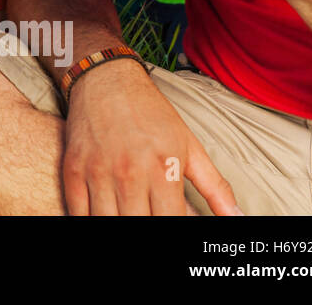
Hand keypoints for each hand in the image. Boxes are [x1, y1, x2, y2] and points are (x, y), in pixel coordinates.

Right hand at [63, 59, 239, 214]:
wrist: (106, 79)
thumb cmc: (150, 113)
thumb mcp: (189, 145)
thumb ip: (215, 186)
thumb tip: (237, 217)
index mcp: (164, 169)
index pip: (170, 222)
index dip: (174, 232)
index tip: (169, 223)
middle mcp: (130, 172)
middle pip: (137, 225)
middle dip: (144, 229)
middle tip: (148, 216)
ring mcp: (98, 171)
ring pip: (106, 222)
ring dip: (117, 224)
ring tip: (128, 216)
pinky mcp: (74, 167)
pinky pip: (78, 211)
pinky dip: (88, 219)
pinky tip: (103, 214)